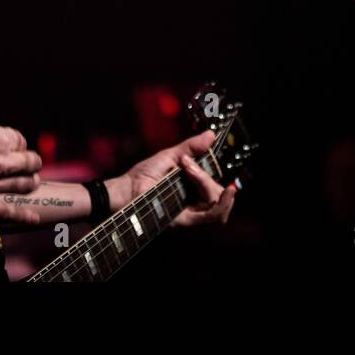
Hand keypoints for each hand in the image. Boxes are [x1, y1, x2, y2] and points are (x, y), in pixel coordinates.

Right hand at [0, 117, 43, 224]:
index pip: (21, 142)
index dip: (16, 145)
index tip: (10, 148)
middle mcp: (1, 161)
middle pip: (31, 163)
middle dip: (28, 163)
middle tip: (24, 166)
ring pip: (26, 185)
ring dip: (29, 183)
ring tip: (27, 183)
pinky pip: (8, 213)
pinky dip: (24, 217)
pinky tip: (34, 219)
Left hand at [114, 130, 235, 227]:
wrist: (126, 189)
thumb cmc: (144, 174)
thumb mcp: (171, 156)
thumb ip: (192, 147)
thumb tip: (211, 134)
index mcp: (193, 189)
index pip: (216, 186)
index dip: (211, 174)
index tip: (189, 161)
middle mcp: (194, 203)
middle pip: (219, 195)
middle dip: (207, 179)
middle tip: (186, 167)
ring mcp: (191, 213)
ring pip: (218, 204)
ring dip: (208, 185)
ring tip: (191, 174)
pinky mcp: (186, 220)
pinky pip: (212, 215)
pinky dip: (223, 204)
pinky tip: (229, 192)